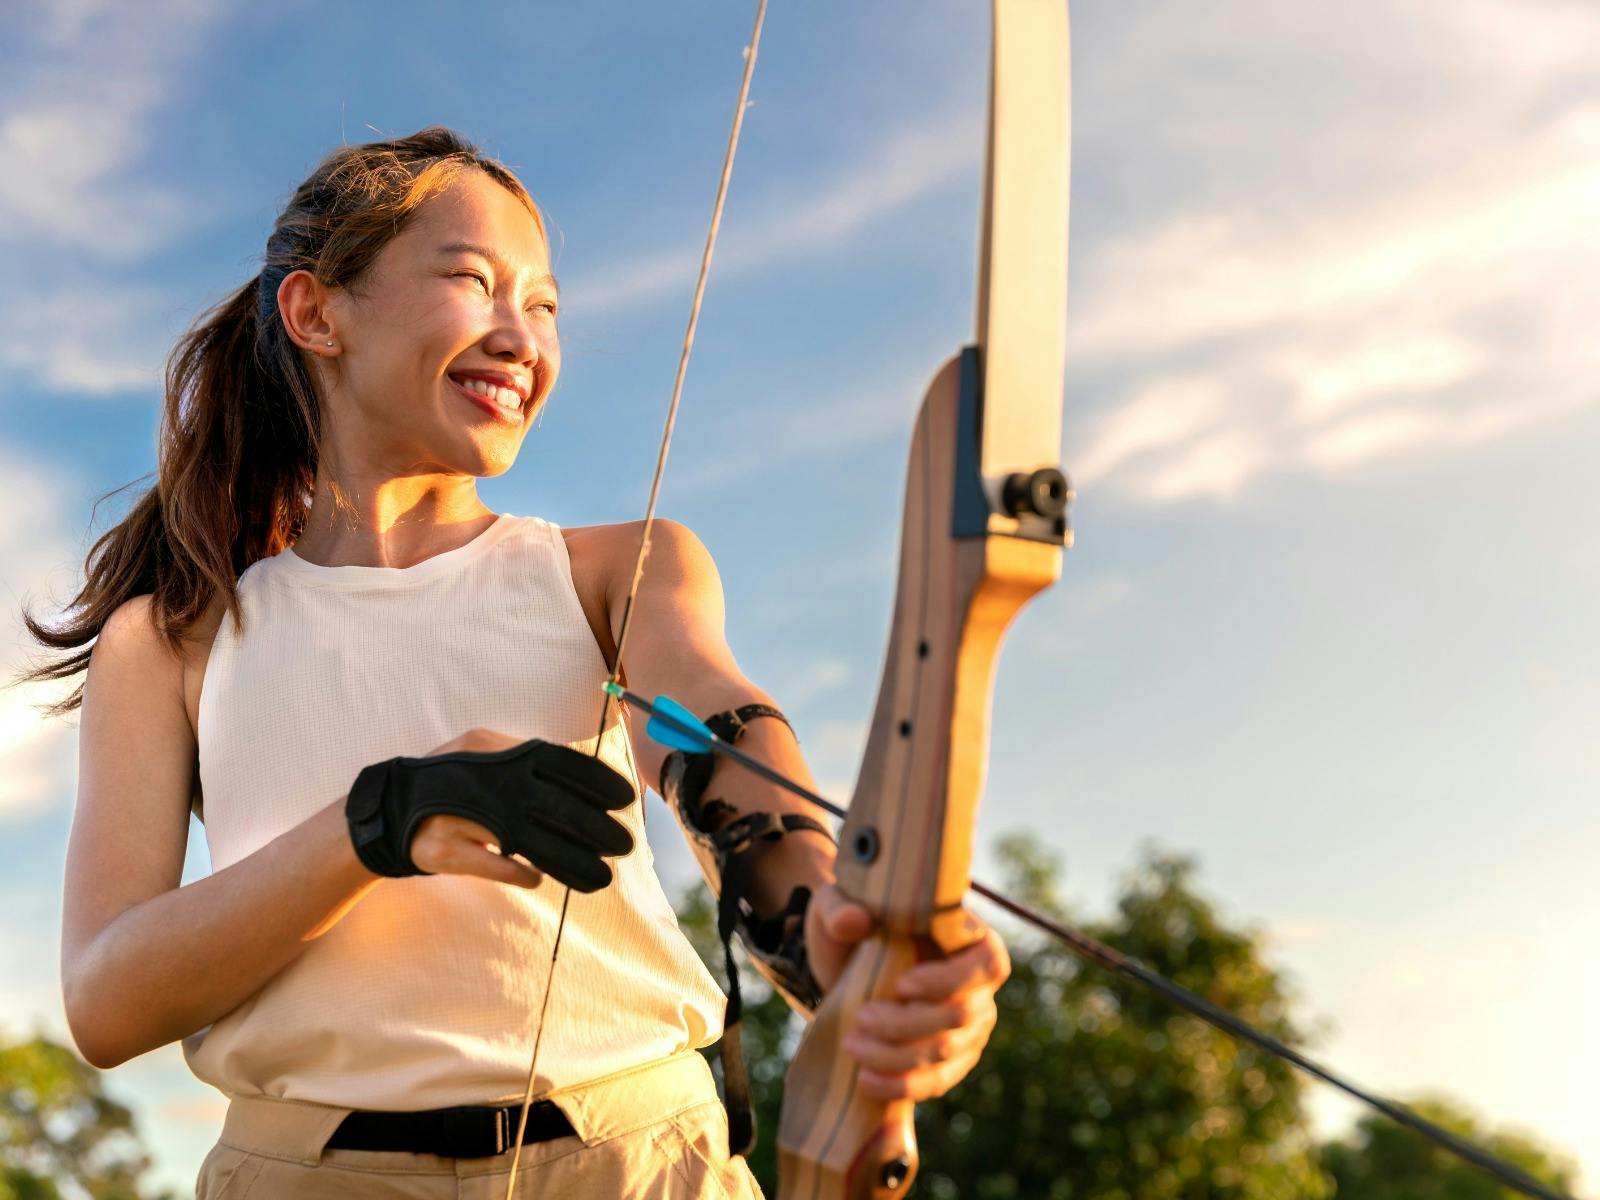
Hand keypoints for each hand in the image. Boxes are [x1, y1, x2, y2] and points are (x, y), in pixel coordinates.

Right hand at [347, 728, 633, 890]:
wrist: (388, 808)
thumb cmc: (455, 783)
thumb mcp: (489, 757)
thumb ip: (531, 763)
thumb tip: (587, 775)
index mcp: (495, 751)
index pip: (558, 762)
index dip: (596, 782)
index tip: (626, 799)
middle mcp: (481, 779)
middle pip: (551, 806)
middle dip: (594, 827)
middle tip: (624, 844)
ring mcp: (458, 815)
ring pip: (526, 840)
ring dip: (569, 859)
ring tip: (599, 875)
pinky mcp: (440, 850)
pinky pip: (490, 865)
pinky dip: (518, 872)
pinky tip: (540, 878)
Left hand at [805, 883, 1010, 1102]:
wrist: (844, 967)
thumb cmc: (852, 926)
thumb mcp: (836, 905)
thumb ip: (841, 907)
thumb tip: (853, 920)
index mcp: (968, 938)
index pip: (988, 963)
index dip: (952, 979)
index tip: (903, 984)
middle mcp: (979, 986)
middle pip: (961, 1016)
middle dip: (906, 1024)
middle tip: (861, 1017)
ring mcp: (970, 1027)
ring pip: (946, 1053)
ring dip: (896, 1056)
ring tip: (852, 1045)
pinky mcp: (952, 1060)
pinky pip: (937, 1081)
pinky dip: (902, 1085)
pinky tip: (866, 1079)